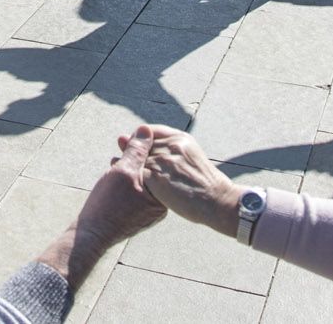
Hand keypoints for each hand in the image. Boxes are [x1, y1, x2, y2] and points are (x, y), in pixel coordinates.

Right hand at [73, 127, 166, 254]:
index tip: (129, 136)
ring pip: (141, 179)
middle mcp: (160, 205)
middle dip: (135, 153)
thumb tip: (146, 129)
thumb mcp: (123, 171)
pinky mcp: (137, 213)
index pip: (160, 161)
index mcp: (162, 195)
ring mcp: (149, 210)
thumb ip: (137, 150)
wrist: (91, 235)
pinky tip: (113, 173)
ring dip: (128, 165)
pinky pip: (134, 189)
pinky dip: (125, 179)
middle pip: (151, 170)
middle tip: (120, 141)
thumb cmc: (107, 205)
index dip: (145, 144)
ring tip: (114, 158)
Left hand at [127, 125, 241, 234]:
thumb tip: (151, 148)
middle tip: (116, 156)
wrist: (218, 201)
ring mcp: (163, 160)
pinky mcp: (156, 177)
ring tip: (114, 167)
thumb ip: (172, 150)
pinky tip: (124, 183)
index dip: (139, 139)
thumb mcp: (191, 157)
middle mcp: (171, 145)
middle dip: (129, 150)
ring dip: (124, 163)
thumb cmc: (205, 184)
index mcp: (181, 138)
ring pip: (136, 158)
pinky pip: (136, 173)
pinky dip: (129, 177)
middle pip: (141, 144)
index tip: (132, 145)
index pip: (151, 131)